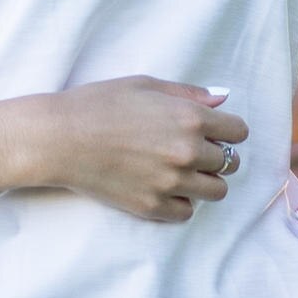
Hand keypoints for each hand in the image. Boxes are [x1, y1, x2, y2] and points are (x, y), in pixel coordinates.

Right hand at [39, 79, 250, 222]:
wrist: (59, 139)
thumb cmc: (98, 104)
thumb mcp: (145, 85)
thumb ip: (188, 94)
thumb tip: (222, 101)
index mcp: (191, 118)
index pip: (239, 132)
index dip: (228, 131)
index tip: (215, 132)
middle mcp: (187, 153)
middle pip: (230, 163)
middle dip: (216, 156)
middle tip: (193, 152)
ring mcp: (171, 182)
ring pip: (216, 191)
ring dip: (205, 181)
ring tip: (182, 172)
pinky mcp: (152, 206)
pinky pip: (187, 212)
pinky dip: (181, 201)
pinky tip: (165, 188)